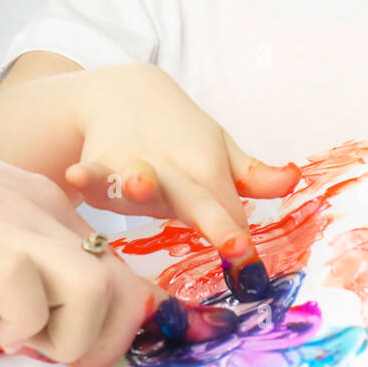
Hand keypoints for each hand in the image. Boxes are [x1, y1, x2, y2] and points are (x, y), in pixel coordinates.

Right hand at [0, 92, 169, 366]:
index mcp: (48, 207)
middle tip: (51, 352)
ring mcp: (10, 227)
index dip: (111, 321)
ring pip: (97, 290)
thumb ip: (14, 253)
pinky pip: (30, 298)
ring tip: (19, 339)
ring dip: (69, 338)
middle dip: (103, 340)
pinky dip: (21, 330)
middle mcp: (42, 214)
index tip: (68, 340)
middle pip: (126, 288)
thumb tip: (35, 316)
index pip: (123, 271)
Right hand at [62, 64, 301, 253]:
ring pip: (139, 180)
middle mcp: (176, 173)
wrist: (125, 93)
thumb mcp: (218, 150)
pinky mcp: (99, 165)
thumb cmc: (179, 135)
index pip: (230, 216)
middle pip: (197, 200)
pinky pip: (91, 171)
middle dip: (214, 221)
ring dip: (139, 184)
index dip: (240, 242)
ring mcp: (135, 167)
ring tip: (138, 182)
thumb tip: (294, 181)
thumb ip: (251, 175)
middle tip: (235, 244)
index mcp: (209, 173)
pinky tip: (72, 174)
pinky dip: (84, 172)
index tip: (255, 274)